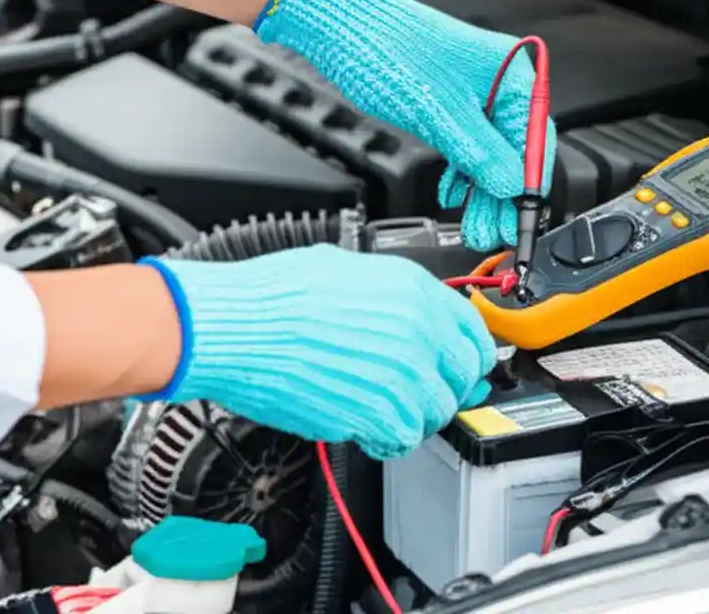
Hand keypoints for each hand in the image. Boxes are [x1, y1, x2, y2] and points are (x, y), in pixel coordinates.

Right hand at [138, 245, 495, 458]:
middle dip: (441, 389)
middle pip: (461, 378)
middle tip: (414, 393)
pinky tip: (366, 426)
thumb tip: (406, 312)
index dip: (466, 356)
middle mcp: (418, 331)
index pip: (473, 332)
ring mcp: (401, 375)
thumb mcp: (344, 269)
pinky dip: (388, 439)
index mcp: (413, 290)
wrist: (235, 327)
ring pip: (436, 413)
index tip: (458, 368)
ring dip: (412, 416)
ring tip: (379, 407)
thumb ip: (389, 295)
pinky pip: (404, 438)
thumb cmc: (271, 296)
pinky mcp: (376, 414)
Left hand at [254, 0, 556, 251]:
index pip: (535, 139)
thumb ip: (481, 154)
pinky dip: (461, 172)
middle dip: (502, 196)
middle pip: (513, 150)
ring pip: (487, 151)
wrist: (342, 26)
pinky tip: (454, 195)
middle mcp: (498, 81)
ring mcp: (473, 91)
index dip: (529, 184)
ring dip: (480, 191)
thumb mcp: (441, 115)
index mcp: (511, 73)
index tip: (521, 219)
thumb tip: (511, 185)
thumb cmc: (389, 49)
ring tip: (474, 225)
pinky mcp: (448, 100)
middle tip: (494, 233)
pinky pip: (466, 143)